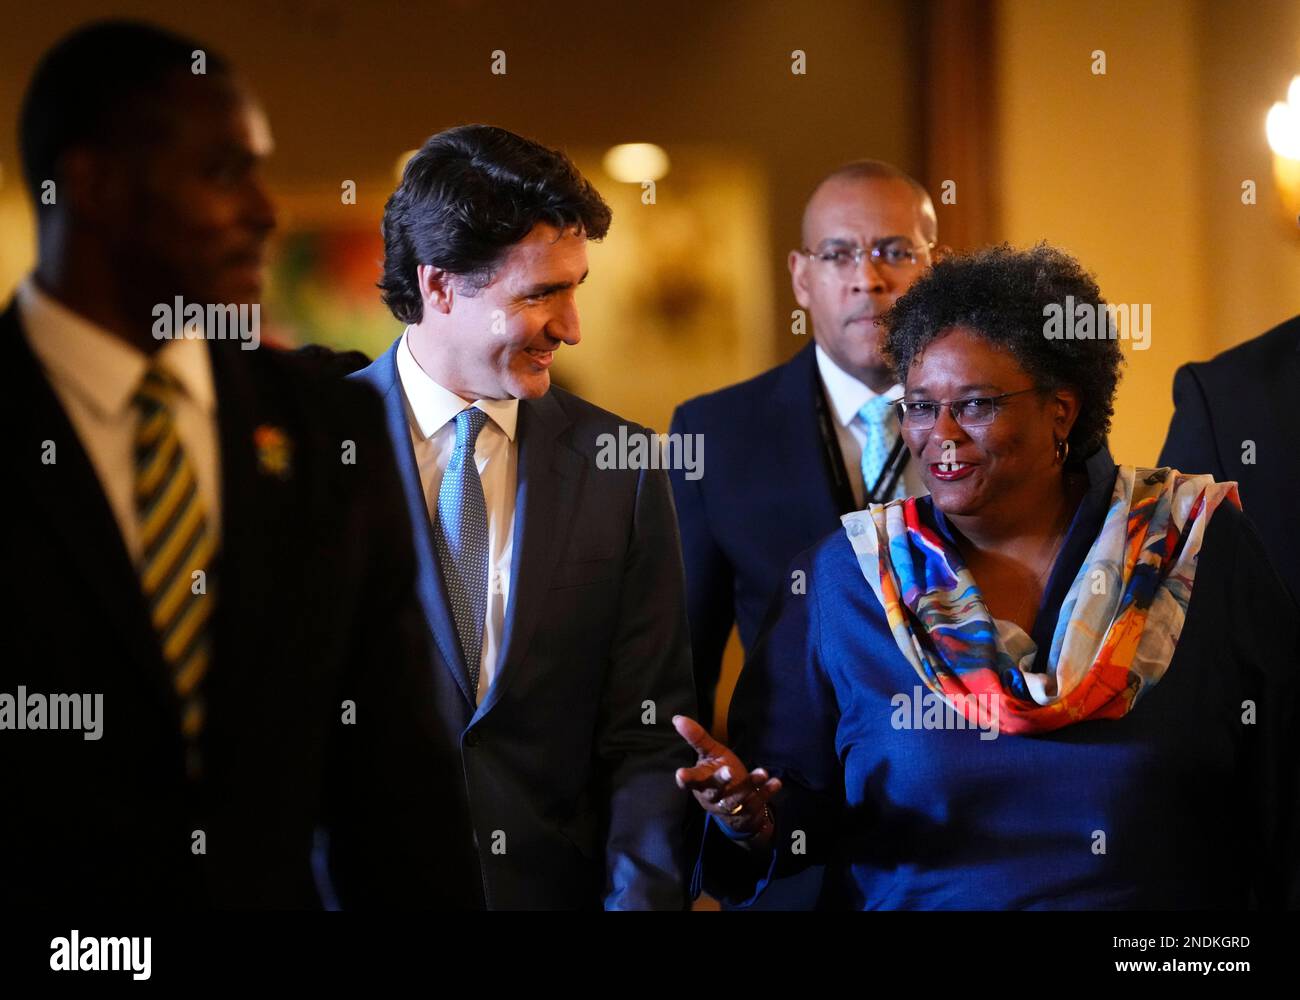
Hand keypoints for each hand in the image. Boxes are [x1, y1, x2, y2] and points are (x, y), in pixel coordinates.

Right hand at [672, 715, 779, 844]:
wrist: (736, 811)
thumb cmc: (717, 776)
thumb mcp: (710, 756)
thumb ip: (697, 739)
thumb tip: (677, 718)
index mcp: (701, 782)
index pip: (691, 781)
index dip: (686, 778)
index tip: (681, 774)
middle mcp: (714, 796)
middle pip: (715, 790)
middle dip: (721, 780)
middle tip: (728, 770)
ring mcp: (733, 805)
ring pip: (738, 798)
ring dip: (750, 784)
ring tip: (762, 772)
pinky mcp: (750, 809)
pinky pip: (759, 800)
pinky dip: (767, 791)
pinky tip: (776, 782)